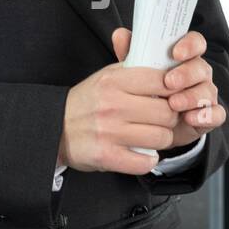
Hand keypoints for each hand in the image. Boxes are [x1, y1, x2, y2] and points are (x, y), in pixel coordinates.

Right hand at [56, 59, 179, 174]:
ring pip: (161, 137)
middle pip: (167, 112)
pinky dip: (147, 160)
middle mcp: (112, 104)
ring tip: (151, 136)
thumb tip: (168, 66)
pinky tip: (141, 153)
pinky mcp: (106, 156)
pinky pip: (145, 162)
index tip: (171, 96)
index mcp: (113, 80)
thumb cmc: (86, 102)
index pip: (162, 80)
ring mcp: (109, 131)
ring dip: (161, 140)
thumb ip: (135, 69)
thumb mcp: (106, 76)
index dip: (173, 90)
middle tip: (160, 120)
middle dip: (169, 118)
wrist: (55, 127)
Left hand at [112, 27, 225, 148]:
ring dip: (192, 97)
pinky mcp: (209, 116)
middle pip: (202, 67)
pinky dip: (206, 116)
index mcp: (185, 58)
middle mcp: (199, 74)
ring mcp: (206, 95)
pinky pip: (216, 114)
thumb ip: (131, 53)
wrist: (151, 124)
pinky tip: (190, 118)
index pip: (195, 43)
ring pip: (209, 91)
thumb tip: (119, 34)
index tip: (176, 52)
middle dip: (187, 74)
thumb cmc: (147, 91)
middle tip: (169, 82)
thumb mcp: (136, 72)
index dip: (189, 45)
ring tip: (173, 103)